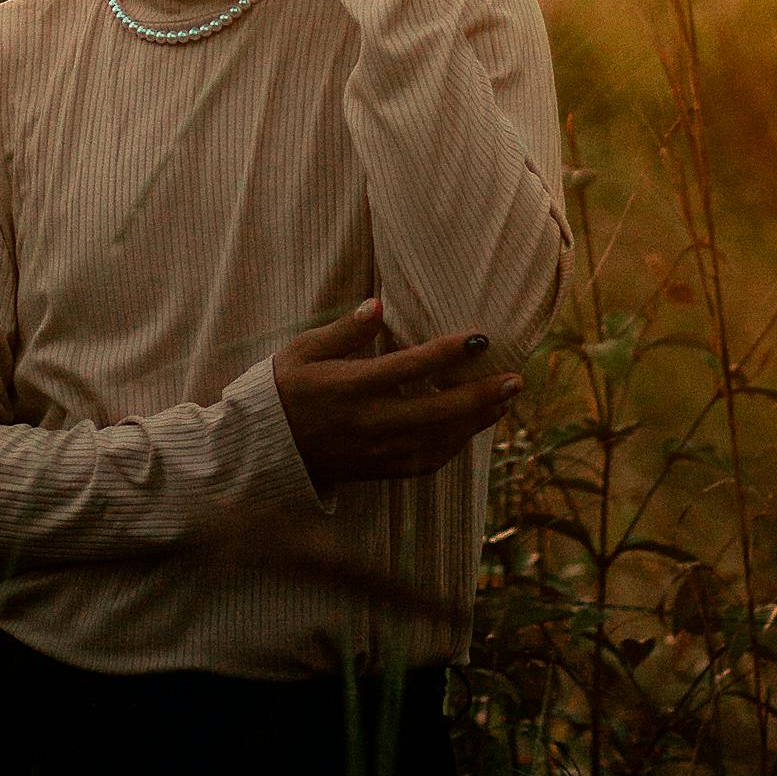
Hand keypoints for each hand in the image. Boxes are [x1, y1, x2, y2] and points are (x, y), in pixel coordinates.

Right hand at [272, 296, 517, 493]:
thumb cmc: (282, 390)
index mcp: (349, 387)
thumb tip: (379, 305)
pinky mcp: (378, 470)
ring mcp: (375, 451)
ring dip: (476, 422)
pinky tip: (471, 429)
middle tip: (515, 378)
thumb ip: (344, 330)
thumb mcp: (302, 350)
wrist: (261, 448)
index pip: (410, 368)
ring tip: (504, 402)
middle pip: (437, 412)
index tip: (481, 338)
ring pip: (439, 441)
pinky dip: (454, 446)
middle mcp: (368, 422)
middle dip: (481, 396)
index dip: (449, 352)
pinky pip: (426, 462)